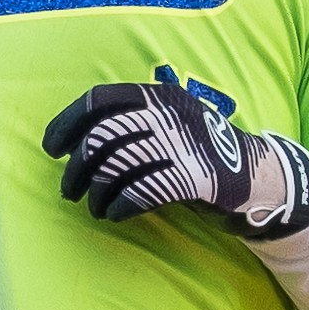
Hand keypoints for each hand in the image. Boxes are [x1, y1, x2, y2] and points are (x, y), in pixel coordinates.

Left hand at [42, 68, 308, 236]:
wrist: (256, 178)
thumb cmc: (197, 155)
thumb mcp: (168, 126)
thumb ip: (130, 125)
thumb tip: (75, 145)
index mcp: (159, 95)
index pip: (99, 100)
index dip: (68, 124)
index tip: (52, 149)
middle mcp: (169, 113)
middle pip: (101, 137)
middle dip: (77, 169)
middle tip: (69, 190)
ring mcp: (183, 144)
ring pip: (117, 166)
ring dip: (96, 192)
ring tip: (94, 207)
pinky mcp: (194, 177)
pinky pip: (141, 192)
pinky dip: (119, 206)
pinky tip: (115, 214)